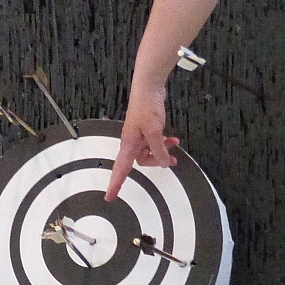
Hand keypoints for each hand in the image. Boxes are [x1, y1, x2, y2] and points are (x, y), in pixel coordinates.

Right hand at [104, 85, 179, 201]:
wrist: (149, 88)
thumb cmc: (146, 107)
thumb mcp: (155, 132)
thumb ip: (159, 150)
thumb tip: (163, 163)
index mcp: (128, 144)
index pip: (119, 169)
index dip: (115, 184)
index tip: (110, 196)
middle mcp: (131, 142)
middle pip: (141, 161)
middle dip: (156, 162)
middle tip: (170, 161)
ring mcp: (139, 136)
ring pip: (150, 152)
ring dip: (163, 151)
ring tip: (175, 147)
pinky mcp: (146, 129)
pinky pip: (154, 142)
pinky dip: (164, 143)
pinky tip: (173, 138)